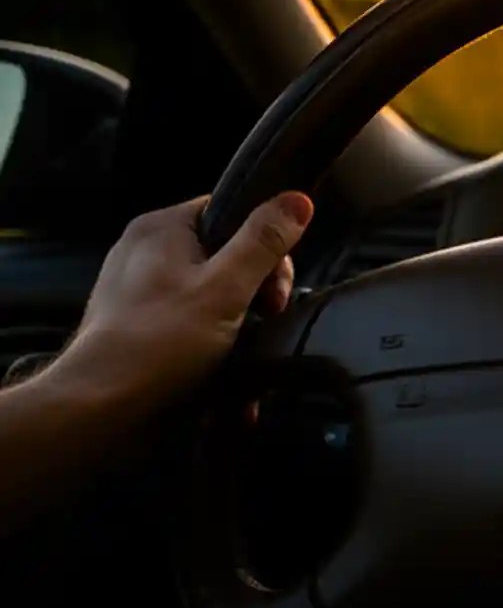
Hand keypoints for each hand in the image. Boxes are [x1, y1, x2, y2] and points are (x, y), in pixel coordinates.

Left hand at [47, 192, 313, 413]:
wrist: (98, 407)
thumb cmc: (160, 343)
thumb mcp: (226, 289)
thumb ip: (263, 243)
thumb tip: (299, 199)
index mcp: (162, 227)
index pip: (231, 212)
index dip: (265, 247)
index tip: (276, 290)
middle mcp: (145, 250)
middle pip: (224, 254)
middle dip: (255, 290)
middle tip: (266, 321)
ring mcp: (137, 288)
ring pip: (209, 292)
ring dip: (238, 322)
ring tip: (245, 353)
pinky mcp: (137, 325)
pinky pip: (188, 322)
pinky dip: (212, 342)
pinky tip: (226, 370)